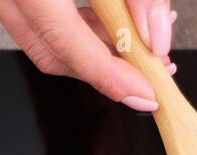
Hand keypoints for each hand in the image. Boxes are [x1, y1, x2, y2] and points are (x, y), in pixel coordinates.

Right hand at [0, 0, 174, 110]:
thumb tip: (155, 33)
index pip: (65, 43)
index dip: (109, 76)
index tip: (145, 94)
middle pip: (54, 53)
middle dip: (108, 71)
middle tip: (153, 74)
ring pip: (47, 38)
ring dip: (99, 48)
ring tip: (145, 47)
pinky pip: (41, 17)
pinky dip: (81, 26)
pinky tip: (116, 23)